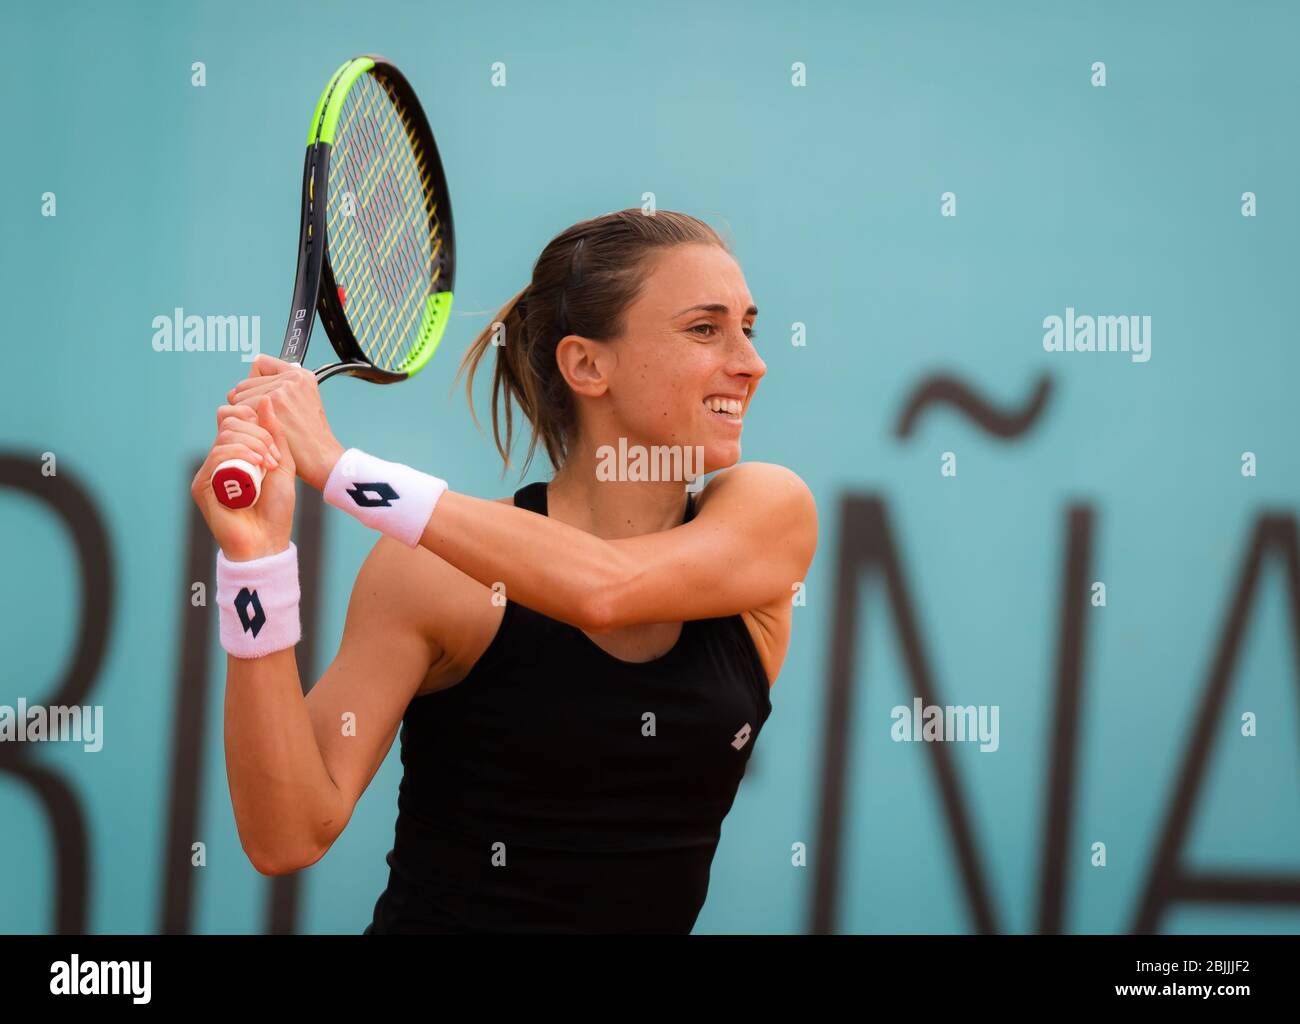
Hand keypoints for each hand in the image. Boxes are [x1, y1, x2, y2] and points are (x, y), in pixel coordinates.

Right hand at [191, 397, 295, 560]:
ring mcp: (209, 471)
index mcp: (237, 452)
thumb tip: (264, 399)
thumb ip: (274, 434)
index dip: (254, 418)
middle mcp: (219, 458)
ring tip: (268, 465)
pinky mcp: (202, 485)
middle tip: (273, 456)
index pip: (235, 417)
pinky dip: (239, 454)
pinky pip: (216, 454)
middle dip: (257, 432)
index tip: (274, 441)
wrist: (268, 540)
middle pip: (228, 421)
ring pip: (224, 435)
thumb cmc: (276, 508)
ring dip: (252, 444)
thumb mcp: (282, 464)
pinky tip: (256, 466)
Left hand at [228, 354, 344, 490]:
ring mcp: (284, 387)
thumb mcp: (300, 406)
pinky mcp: (274, 400)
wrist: (321, 458)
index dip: (255, 383)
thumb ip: (275, 391)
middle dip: (247, 403)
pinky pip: (242, 408)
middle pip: (245, 383)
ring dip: (246, 416)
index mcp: (301, 375)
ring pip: (239, 396)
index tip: (261, 399)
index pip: (260, 364)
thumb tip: (237, 390)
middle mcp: (293, 377)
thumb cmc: (309, 440)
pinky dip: (247, 424)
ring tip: (267, 429)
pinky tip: (263, 433)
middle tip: (267, 422)